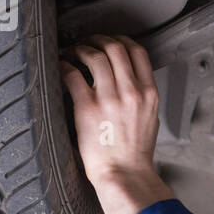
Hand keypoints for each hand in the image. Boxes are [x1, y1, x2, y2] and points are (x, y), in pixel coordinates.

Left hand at [59, 34, 172, 213]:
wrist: (124, 174)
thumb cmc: (135, 152)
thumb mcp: (151, 117)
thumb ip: (142, 94)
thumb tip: (127, 78)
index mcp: (149, 93)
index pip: (137, 52)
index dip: (121, 40)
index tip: (111, 42)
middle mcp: (131, 92)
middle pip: (115, 47)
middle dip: (98, 39)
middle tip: (88, 43)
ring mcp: (109, 99)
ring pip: (95, 56)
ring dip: (80, 49)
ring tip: (73, 53)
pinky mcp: (87, 109)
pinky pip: (73, 75)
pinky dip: (65, 66)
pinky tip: (62, 68)